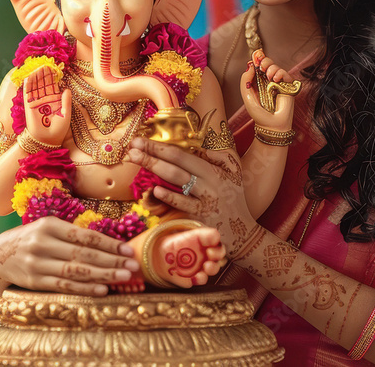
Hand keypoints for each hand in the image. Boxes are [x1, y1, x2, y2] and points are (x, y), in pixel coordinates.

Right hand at [0, 217, 140, 295]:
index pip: (85, 236)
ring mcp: (38, 264)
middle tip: (133, 267)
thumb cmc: (32, 240)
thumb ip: (72, 233)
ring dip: (103, 275)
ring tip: (123, 278)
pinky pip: (64, 286)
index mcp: (49, 225)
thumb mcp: (47, 228)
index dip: (108, 243)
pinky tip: (102, 290)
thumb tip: (108, 242)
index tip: (128, 250)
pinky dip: (84, 289)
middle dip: (111, 261)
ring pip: (76, 271)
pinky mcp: (35, 281)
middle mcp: (42, 243)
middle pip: (83, 254)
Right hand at [23, 65, 70, 145]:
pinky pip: (28, 94)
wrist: (46, 140)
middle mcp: (45, 101)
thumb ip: (66, 101)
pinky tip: (29, 77)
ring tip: (38, 67)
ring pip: (36, 87)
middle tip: (45, 65)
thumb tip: (66, 88)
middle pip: (44, 85)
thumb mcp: (65, 114)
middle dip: (44, 75)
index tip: (54, 69)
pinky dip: (28, 86)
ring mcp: (36, 102)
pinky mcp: (29, 106)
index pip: (53, 87)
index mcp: (55, 102)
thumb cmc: (57, 130)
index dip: (53, 78)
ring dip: (36, 78)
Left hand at [127, 138, 253, 256]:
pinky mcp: (201, 218)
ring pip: (177, 180)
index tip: (140, 140)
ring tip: (135, 160)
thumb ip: (218, 157)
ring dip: (154, 168)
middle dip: (151, 154)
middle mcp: (208, 183)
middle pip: (175, 165)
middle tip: (131, 147)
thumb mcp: (233, 173)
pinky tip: (156, 190)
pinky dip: (170, 197)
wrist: (243, 233)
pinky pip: (184, 205)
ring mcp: (204, 200)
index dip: (159, 146)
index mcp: (213, 170)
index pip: (181, 155)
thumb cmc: (234, 200)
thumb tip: (198, 145)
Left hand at [240, 55, 293, 131]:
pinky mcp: (288, 87)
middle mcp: (268, 81)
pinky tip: (276, 80)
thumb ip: (245, 80)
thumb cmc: (259, 114)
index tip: (256, 56)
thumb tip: (250, 66)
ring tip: (269, 77)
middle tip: (262, 67)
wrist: (271, 125)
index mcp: (258, 82)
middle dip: (265, 61)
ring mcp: (278, 84)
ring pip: (277, 67)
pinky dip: (281, 73)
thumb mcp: (247, 95)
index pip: (258, 66)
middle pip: (268, 63)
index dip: (257, 59)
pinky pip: (286, 74)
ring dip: (272, 68)